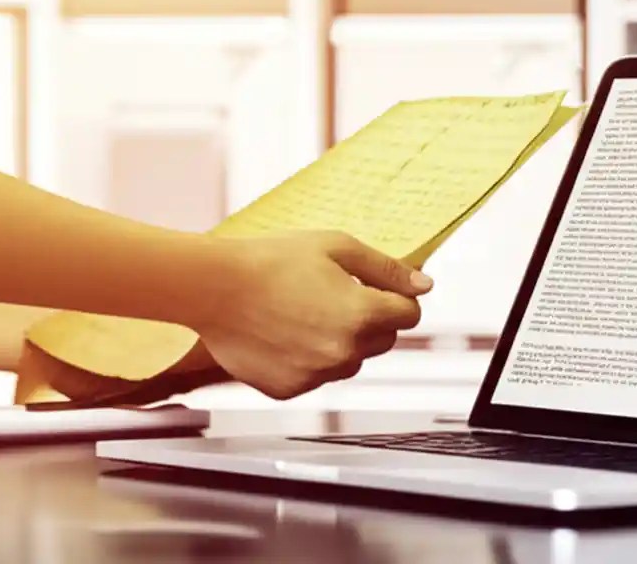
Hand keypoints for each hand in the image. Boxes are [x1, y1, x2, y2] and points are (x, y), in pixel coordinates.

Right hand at [191, 231, 431, 399]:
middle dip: (371, 319)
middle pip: (383, 340)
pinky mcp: (290, 389)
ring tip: (304, 312)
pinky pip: (316, 376)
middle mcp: (344, 352)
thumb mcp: (337, 247)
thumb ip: (386, 268)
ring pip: (350, 361)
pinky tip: (284, 332)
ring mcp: (316, 375)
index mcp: (362, 314)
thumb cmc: (272, 260)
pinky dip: (308, 358)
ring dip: (341, 341)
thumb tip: (424, 285)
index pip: (409, 315)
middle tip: (336, 295)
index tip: (377, 288)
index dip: (397, 298)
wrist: (213, 287)